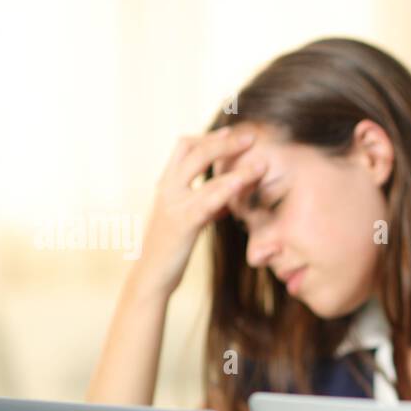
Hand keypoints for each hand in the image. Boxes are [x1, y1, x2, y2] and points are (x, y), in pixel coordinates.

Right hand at [130, 127, 267, 297]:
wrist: (151, 278)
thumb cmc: (171, 251)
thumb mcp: (188, 222)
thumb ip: (205, 206)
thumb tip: (227, 199)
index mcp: (166, 186)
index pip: (184, 147)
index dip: (209, 137)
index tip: (232, 132)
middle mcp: (166, 189)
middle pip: (192, 149)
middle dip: (224, 140)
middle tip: (252, 136)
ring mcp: (172, 204)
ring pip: (200, 168)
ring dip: (232, 159)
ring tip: (260, 160)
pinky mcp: (182, 223)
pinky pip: (206, 199)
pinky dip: (227, 187)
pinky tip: (244, 182)